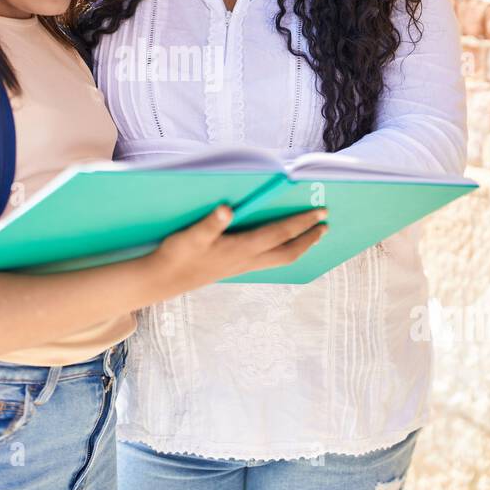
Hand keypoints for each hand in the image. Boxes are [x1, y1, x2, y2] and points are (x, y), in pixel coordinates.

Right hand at [151, 205, 328, 289]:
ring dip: (299, 247)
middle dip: (308, 239)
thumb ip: (210, 223)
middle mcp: (247, 259)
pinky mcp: (236, 268)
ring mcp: (243, 266)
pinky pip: (269, 260)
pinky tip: (281, 247)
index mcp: (242, 248)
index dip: (301, 223)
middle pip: (288, 251)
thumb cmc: (178, 255)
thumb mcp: (192, 236)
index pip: (279, 234)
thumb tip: (226, 209)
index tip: (320, 213)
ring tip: (312, 237)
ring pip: (280, 259)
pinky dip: (283, 252)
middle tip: (325, 227)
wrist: (164, 280)